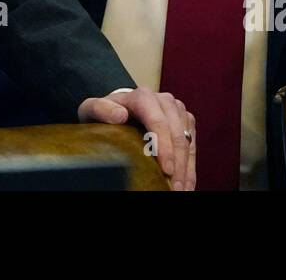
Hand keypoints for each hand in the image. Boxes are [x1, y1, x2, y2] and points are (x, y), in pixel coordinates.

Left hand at [78, 88, 196, 190]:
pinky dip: (190, 167)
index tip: (166, 169)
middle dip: (178, 163)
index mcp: (142, 96)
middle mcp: (164, 100)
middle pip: (176, 134)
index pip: (158, 121)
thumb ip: (100, 109)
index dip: (164, 146)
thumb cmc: (104, 112)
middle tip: (174, 188)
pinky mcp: (185, 121)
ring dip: (186, 168)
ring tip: (180, 190)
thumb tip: (120, 115)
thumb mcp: (93, 109)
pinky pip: (192, 145)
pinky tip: (186, 185)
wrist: (118, 108)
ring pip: (187, 141)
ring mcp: (177, 110)